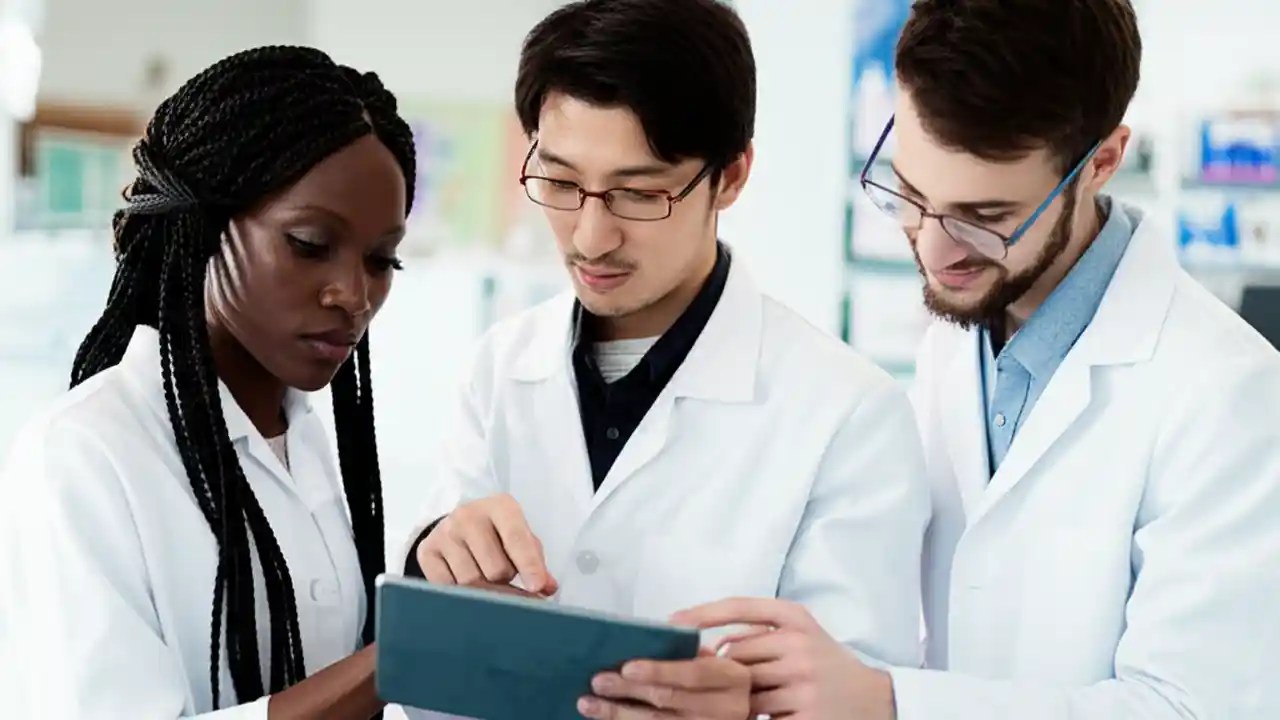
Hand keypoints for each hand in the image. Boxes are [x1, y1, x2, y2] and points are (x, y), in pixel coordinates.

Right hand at [416, 493, 558, 595]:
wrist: (460, 523)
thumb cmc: (498, 533)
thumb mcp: (521, 538)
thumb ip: (536, 561)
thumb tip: (547, 588)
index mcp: (500, 507)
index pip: (517, 539)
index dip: (529, 566)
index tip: (537, 588)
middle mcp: (469, 515)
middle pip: (495, 569)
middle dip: (505, 580)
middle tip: (503, 572)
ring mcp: (445, 532)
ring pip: (471, 582)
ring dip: (483, 588)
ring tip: (484, 573)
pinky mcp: (427, 550)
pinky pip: (448, 588)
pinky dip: (459, 592)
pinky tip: (464, 577)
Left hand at [578, 648, 750, 718]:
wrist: (742, 715)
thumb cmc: (724, 684)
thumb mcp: (720, 665)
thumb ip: (692, 653)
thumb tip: (653, 637)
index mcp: (732, 679)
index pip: (692, 674)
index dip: (659, 670)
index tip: (627, 666)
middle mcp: (726, 709)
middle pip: (668, 701)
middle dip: (629, 691)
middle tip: (598, 681)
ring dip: (618, 715)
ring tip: (589, 704)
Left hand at [673, 599, 895, 719]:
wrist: (873, 699)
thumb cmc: (826, 663)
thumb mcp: (801, 633)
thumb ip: (759, 632)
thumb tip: (711, 646)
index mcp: (797, 618)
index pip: (741, 606)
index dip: (703, 612)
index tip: (673, 622)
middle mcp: (800, 645)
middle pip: (734, 657)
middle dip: (725, 672)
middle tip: (725, 682)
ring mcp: (802, 682)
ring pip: (743, 691)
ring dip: (740, 700)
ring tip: (757, 700)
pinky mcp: (805, 715)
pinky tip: (765, 716)